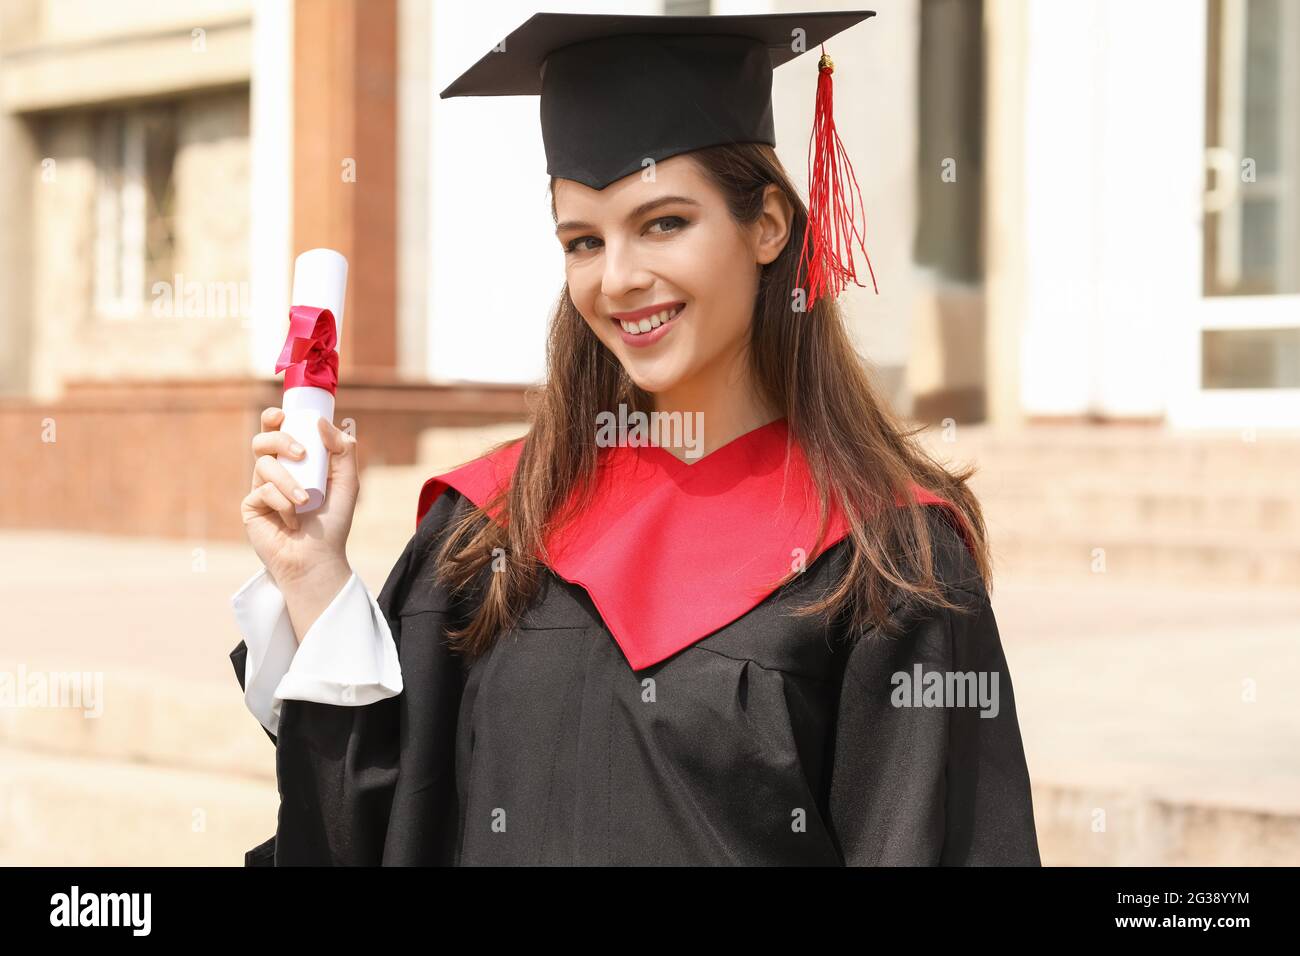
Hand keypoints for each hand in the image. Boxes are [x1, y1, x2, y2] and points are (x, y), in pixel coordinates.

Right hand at [239, 406, 359, 587]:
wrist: (318, 558)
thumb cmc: (333, 521)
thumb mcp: (348, 482)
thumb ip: (343, 449)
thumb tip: (320, 421)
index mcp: (295, 462)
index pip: (279, 431)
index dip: (274, 419)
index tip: (282, 415)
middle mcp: (275, 472)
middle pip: (263, 440)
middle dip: (280, 440)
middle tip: (300, 453)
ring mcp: (261, 488)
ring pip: (264, 465)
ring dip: (288, 481)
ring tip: (306, 501)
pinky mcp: (251, 506)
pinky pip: (262, 491)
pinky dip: (283, 504)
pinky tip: (293, 521)